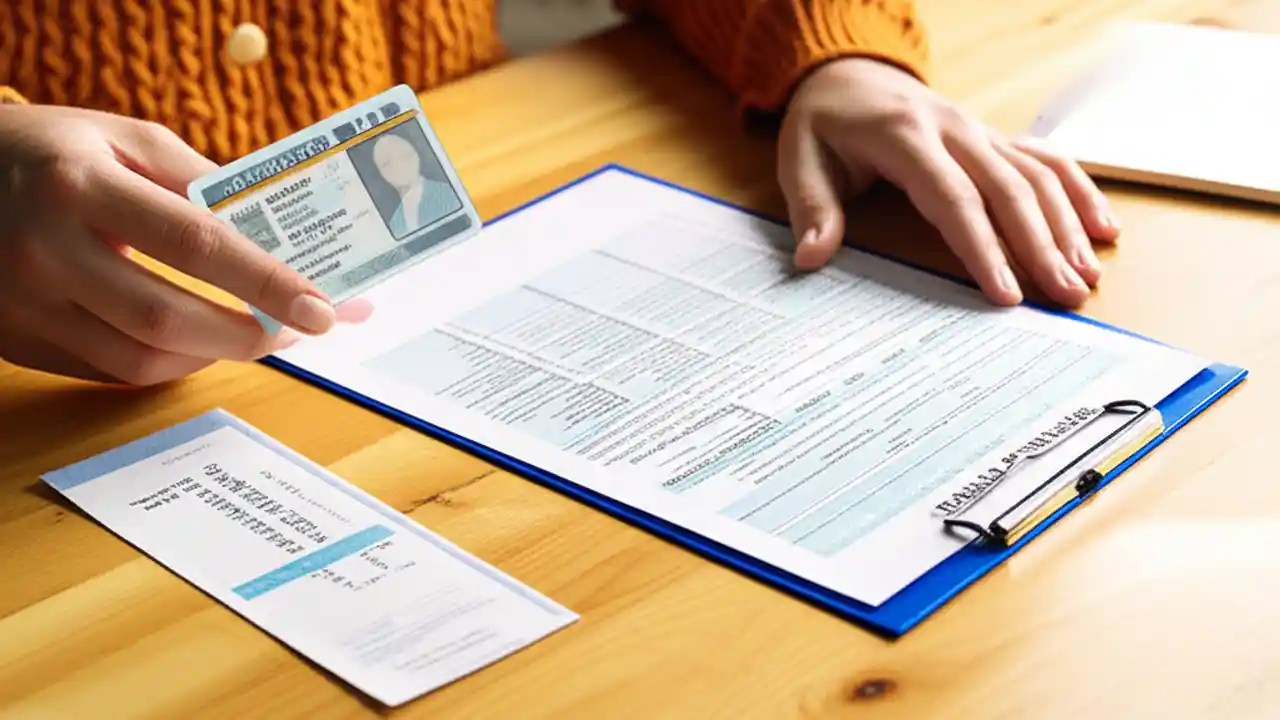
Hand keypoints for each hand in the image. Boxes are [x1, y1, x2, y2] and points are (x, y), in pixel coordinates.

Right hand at [0, 104, 366, 384]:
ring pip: (140, 361)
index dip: (266, 282)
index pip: (194, 244)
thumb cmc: (50, 151)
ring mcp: (26, 305)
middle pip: (167, 318)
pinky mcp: (19, 341)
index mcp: (79, 185)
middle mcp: (47, 251)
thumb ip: (197, 180)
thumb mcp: (121, 137)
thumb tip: (275, 231)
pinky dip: (171, 365)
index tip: (324, 307)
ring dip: (216, 355)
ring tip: (261, 333)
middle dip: (250, 333)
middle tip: (303, 328)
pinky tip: (203, 344)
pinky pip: (110, 373)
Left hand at [777, 58, 1119, 306]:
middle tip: (1066, 297)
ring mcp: (980, 131)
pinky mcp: (994, 138)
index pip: (953, 198)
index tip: (1004, 293)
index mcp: (906, 137)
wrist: (848, 71)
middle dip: (1041, 246)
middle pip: (1008, 190)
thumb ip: (811, 209)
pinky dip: (1079, 192)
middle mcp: (954, 130)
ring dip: (1067, 227)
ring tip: (1087, 277)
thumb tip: (812, 257)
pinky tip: (1103, 229)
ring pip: (1036, 176)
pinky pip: (1046, 160)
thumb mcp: (799, 159)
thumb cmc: (824, 123)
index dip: (982, 247)